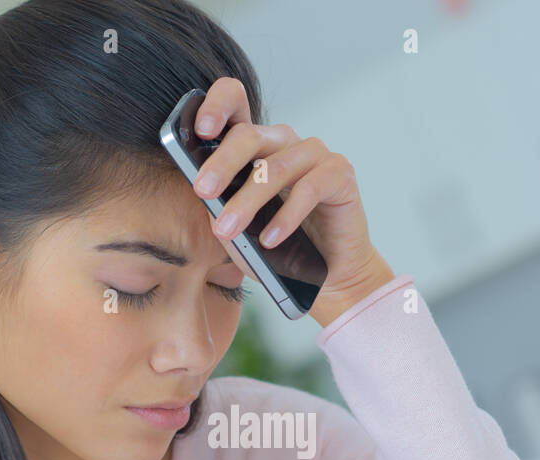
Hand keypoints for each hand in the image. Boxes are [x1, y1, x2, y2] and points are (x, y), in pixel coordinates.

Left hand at [189, 77, 395, 326]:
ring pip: (275, 167)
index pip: (235, 104)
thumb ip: (219, 211)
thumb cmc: (282, 249)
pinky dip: (286, 217)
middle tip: (202, 190)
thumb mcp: (240, 232)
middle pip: (248, 136)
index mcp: (256, 146)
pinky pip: (309, 189)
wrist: (329, 274)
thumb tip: (203, 196)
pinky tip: (269, 240)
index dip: (218, 105)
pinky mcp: (340, 173)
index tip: (200, 128)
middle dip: (222, 164)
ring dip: (247, 201)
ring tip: (227, 229)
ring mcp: (315, 155)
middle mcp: (285, 142)